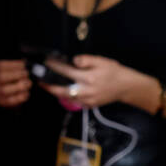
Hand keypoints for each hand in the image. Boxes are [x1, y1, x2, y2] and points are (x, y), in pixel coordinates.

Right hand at [0, 59, 31, 106]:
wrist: (14, 90)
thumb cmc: (16, 75)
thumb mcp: (17, 68)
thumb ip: (21, 67)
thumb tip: (29, 66)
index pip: (0, 66)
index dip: (13, 65)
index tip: (24, 65)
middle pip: (0, 78)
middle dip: (15, 75)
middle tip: (26, 74)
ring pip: (4, 90)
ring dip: (18, 87)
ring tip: (28, 83)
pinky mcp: (1, 101)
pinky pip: (9, 101)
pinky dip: (20, 97)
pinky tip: (26, 93)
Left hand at [37, 54, 151, 109]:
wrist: (126, 87)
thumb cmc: (114, 72)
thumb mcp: (102, 61)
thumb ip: (86, 60)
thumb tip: (73, 60)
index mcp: (89, 78)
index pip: (67, 71)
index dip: (55, 66)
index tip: (47, 62)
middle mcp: (86, 91)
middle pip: (62, 90)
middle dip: (49, 85)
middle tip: (40, 80)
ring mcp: (87, 100)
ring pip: (66, 98)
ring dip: (56, 92)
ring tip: (48, 85)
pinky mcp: (89, 105)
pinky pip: (74, 101)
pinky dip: (66, 97)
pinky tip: (62, 91)